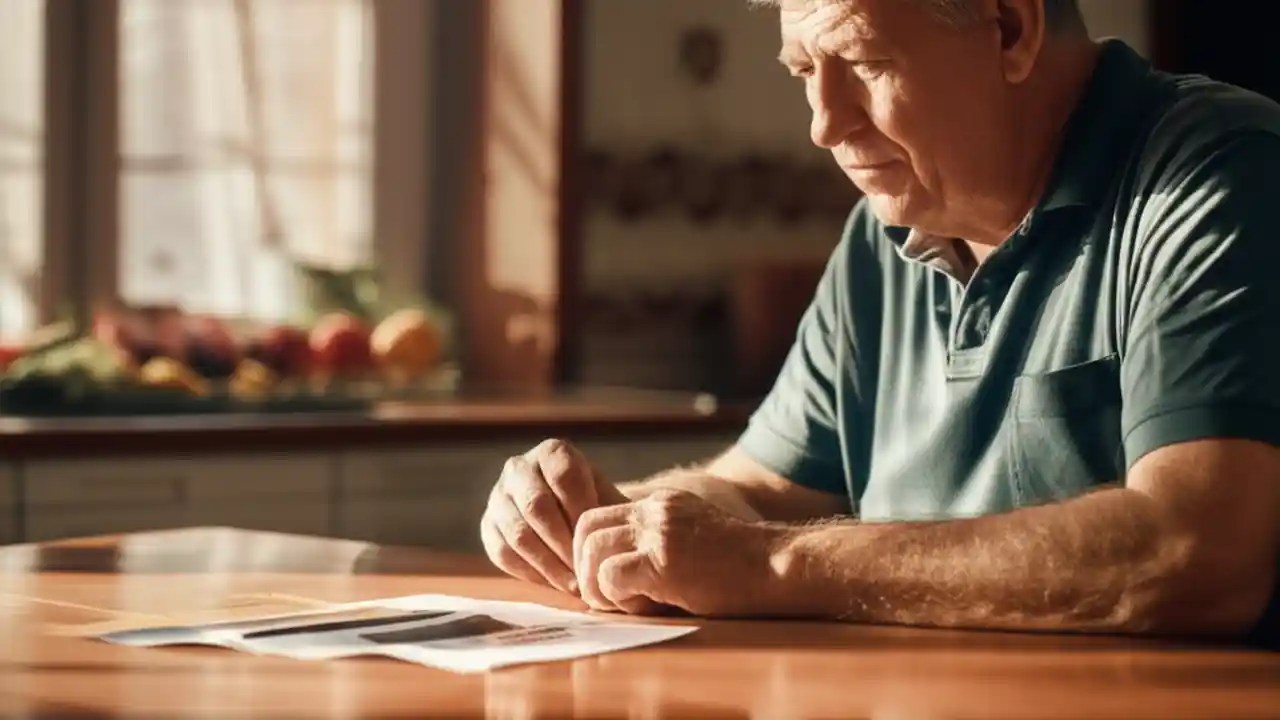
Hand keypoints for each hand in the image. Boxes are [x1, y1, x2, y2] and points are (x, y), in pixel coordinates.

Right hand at [480, 439, 628, 593]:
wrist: (567, 518)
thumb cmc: (597, 509)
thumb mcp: (609, 501)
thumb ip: (617, 512)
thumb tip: (628, 535)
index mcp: (551, 452)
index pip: (564, 476)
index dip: (582, 510)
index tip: (599, 538)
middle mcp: (519, 468)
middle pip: (536, 506)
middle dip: (564, 543)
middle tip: (586, 570)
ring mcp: (498, 497)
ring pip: (518, 533)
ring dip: (549, 564)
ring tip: (574, 584)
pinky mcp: (488, 526)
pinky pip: (503, 553)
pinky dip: (531, 573)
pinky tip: (555, 583)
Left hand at [572, 489, 785, 615]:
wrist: (778, 568)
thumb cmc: (742, 569)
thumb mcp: (694, 540)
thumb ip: (656, 547)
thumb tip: (613, 577)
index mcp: (660, 505)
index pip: (599, 516)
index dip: (590, 551)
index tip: (603, 580)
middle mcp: (655, 511)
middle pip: (586, 526)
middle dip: (582, 565)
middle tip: (601, 595)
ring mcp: (659, 532)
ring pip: (592, 549)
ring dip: (595, 583)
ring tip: (619, 603)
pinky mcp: (664, 560)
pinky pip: (611, 574)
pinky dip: (614, 596)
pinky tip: (640, 606)